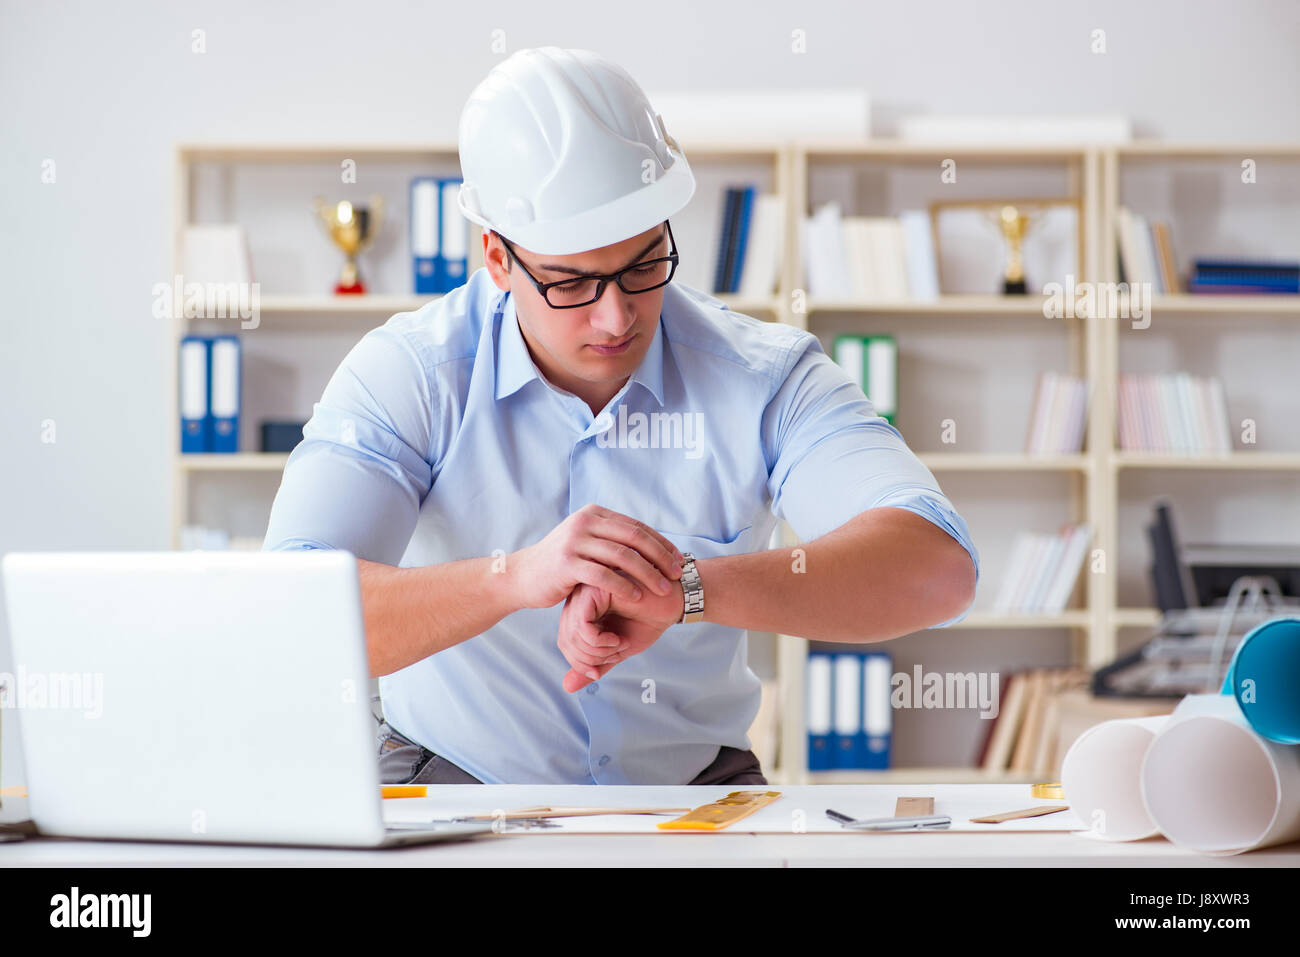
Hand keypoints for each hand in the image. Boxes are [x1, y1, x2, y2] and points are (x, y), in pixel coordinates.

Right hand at [509, 504, 682, 610]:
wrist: (522, 577)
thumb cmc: (560, 564)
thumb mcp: (585, 541)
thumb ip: (610, 538)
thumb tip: (648, 541)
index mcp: (594, 514)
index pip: (637, 526)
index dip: (661, 543)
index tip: (679, 560)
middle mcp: (585, 522)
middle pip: (634, 537)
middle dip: (660, 556)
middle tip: (677, 574)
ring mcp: (575, 541)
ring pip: (622, 556)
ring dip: (647, 574)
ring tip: (663, 590)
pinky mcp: (566, 563)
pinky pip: (603, 574)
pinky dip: (623, 586)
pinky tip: (637, 597)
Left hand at [557, 578, 683, 692]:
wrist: (670, 603)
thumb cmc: (646, 621)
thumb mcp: (616, 650)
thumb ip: (593, 665)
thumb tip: (566, 687)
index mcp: (581, 612)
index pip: (565, 643)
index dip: (582, 663)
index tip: (602, 667)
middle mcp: (578, 601)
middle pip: (566, 640)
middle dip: (590, 659)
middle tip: (614, 655)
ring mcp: (584, 594)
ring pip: (572, 635)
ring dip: (598, 651)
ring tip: (619, 645)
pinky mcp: (593, 592)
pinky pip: (582, 626)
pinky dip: (600, 641)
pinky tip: (617, 638)